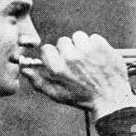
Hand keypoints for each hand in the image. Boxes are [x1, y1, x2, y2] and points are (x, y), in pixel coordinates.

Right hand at [20, 31, 135, 118]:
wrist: (110, 98)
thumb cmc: (82, 98)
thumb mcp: (58, 95)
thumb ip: (38, 82)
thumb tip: (24, 70)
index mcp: (58, 69)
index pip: (47, 49)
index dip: (53, 55)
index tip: (60, 61)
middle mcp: (70, 57)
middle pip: (62, 41)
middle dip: (68, 50)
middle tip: (78, 64)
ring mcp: (86, 50)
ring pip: (77, 36)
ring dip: (82, 46)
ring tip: (88, 60)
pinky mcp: (100, 45)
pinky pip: (93, 37)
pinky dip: (96, 45)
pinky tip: (98, 58)